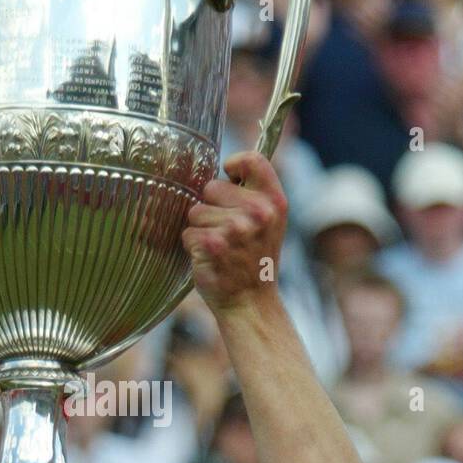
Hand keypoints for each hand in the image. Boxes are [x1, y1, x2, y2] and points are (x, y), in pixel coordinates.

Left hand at [183, 151, 287, 315]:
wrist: (252, 303)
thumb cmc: (254, 260)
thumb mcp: (269, 222)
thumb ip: (254, 193)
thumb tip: (226, 166)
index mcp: (275, 201)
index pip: (251, 159)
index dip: (233, 166)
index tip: (231, 182)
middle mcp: (258, 212)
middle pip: (211, 186)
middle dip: (212, 207)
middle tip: (228, 233)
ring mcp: (235, 228)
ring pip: (195, 211)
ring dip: (201, 229)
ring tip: (220, 247)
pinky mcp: (212, 245)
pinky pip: (187, 232)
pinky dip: (192, 246)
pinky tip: (210, 258)